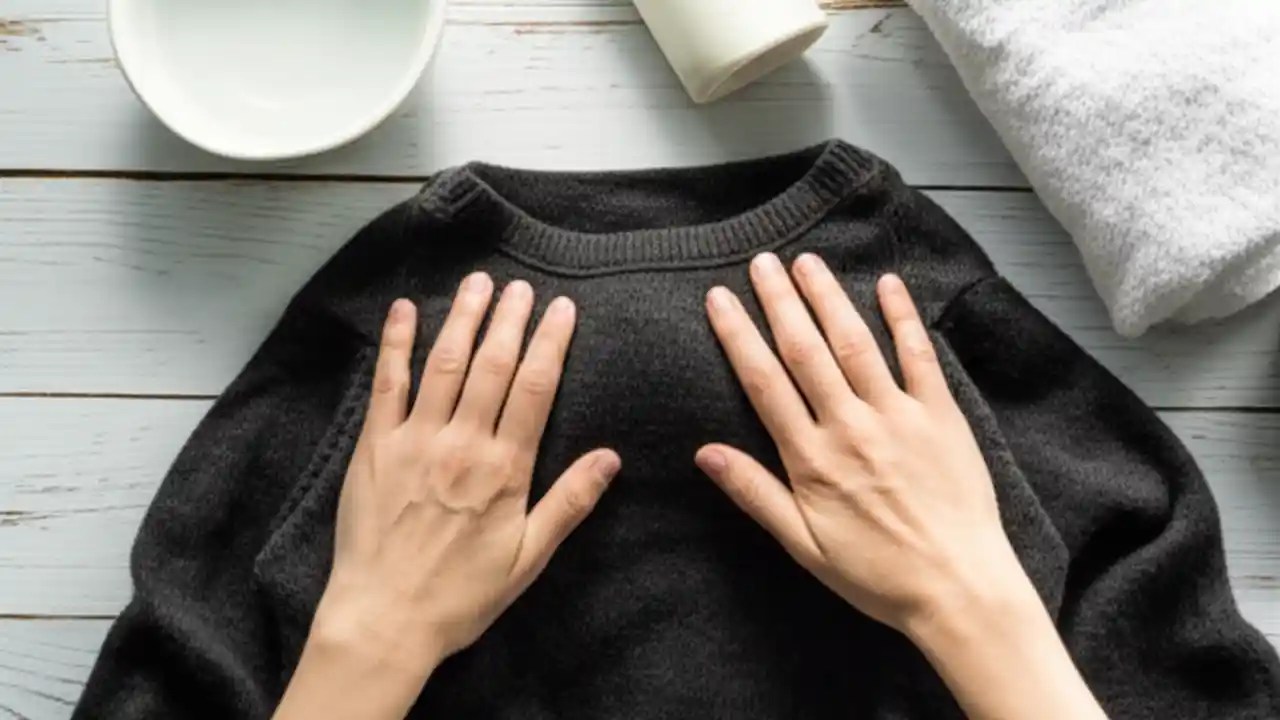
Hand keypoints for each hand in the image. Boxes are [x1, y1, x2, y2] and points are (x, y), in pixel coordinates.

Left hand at [281, 275, 618, 718]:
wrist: (384, 620)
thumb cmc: (460, 596)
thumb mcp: (528, 558)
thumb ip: (569, 503)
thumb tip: (610, 458)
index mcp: (504, 469)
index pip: (536, 389)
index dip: (551, 343)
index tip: (562, 309)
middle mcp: (462, 444)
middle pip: (492, 365)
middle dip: (510, 320)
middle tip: (521, 286)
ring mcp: (415, 441)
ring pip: (444, 363)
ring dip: (463, 318)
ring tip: (478, 283)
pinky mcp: (374, 447)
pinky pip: (387, 385)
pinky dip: (396, 344)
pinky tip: (405, 310)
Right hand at [696, 252, 1025, 633]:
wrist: (959, 589)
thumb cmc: (878, 575)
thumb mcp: (804, 546)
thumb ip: (755, 494)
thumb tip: (705, 454)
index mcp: (812, 459)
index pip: (764, 382)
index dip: (738, 335)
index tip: (720, 298)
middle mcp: (850, 427)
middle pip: (805, 350)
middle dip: (780, 301)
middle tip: (761, 261)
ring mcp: (898, 416)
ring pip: (855, 343)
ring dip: (829, 298)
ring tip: (806, 261)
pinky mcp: (940, 416)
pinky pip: (919, 356)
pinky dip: (903, 317)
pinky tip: (888, 284)